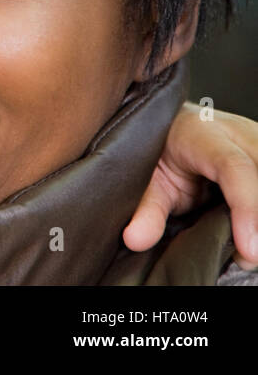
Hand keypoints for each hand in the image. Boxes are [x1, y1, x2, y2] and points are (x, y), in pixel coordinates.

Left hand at [123, 101, 257, 268]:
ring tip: (248, 246)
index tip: (248, 249)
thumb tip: (136, 240)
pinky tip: (252, 228)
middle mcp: (237, 134)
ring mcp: (255, 140)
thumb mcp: (149, 179)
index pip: (235, 168)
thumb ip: (146, 209)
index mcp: (204, 135)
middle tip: (245, 255)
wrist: (169, 127)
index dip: (247, 209)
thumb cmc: (159, 149)